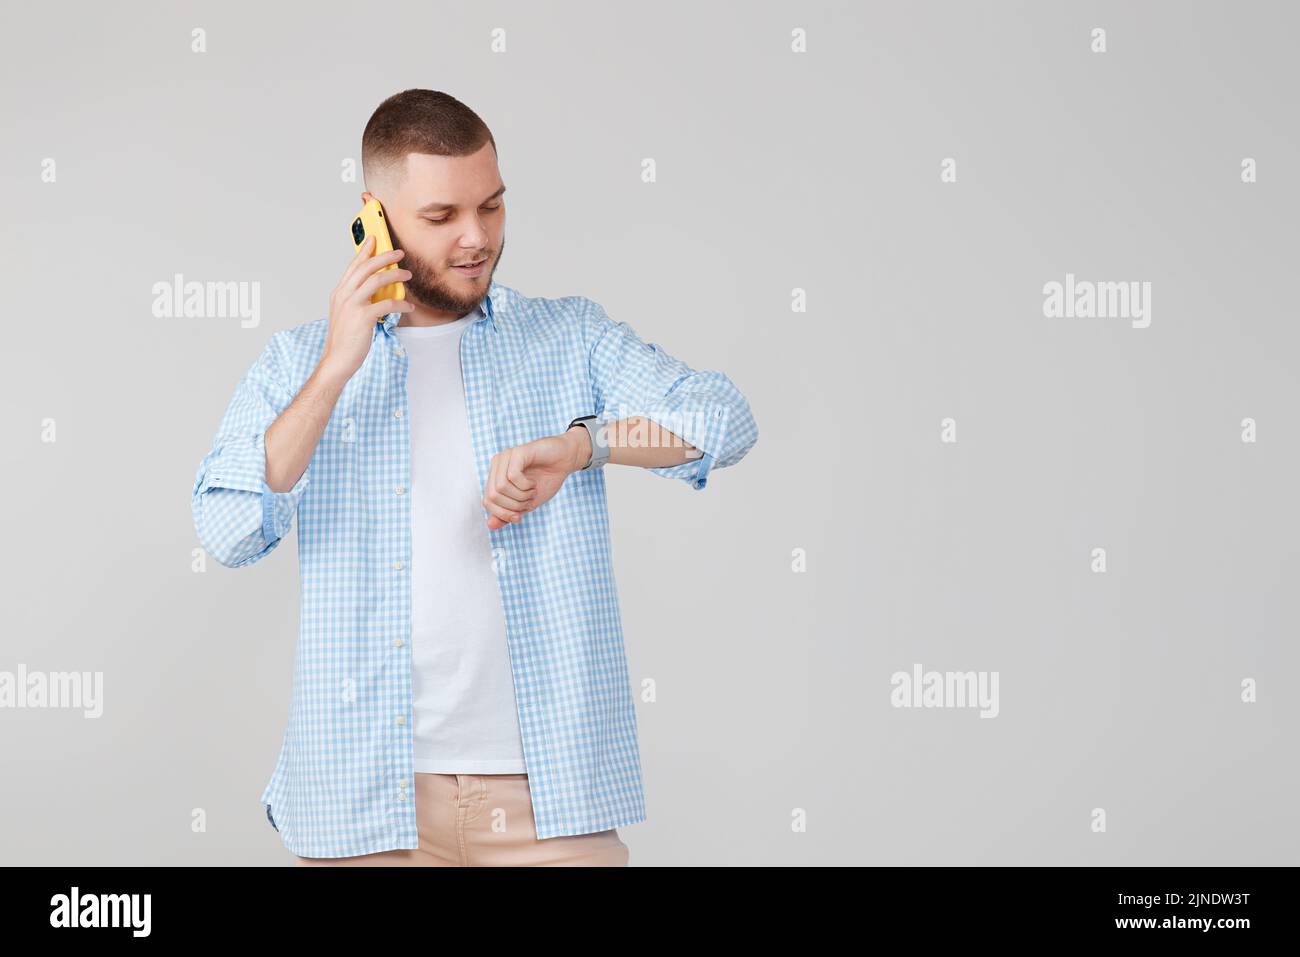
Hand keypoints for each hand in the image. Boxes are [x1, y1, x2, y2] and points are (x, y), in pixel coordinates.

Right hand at [319, 234, 413, 380]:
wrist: (337, 360)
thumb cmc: (345, 340)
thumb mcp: (347, 314)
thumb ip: (358, 300)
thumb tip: (377, 290)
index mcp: (340, 293)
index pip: (353, 266)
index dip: (365, 251)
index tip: (375, 239)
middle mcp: (344, 295)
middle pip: (366, 267)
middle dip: (384, 256)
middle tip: (399, 252)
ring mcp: (352, 305)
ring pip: (376, 280)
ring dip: (395, 275)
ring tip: (407, 274)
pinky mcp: (363, 317)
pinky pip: (387, 304)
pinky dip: (400, 304)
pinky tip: (408, 307)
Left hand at [482, 428, 589, 529]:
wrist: (566, 460)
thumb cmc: (546, 480)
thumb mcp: (526, 503)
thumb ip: (508, 513)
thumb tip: (490, 525)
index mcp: (496, 476)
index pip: (487, 502)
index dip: (502, 514)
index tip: (519, 517)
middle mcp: (497, 464)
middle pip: (492, 495)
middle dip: (513, 505)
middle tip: (529, 501)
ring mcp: (506, 456)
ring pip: (501, 487)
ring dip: (521, 496)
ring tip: (532, 491)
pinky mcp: (517, 452)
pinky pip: (512, 476)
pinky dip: (525, 486)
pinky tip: (533, 483)